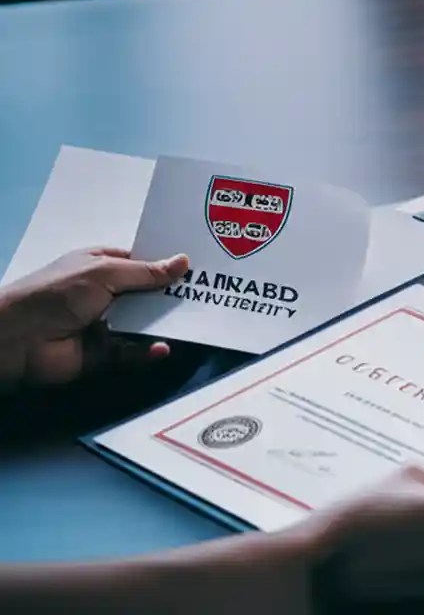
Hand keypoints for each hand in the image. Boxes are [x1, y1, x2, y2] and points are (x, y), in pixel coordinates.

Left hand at [0, 247, 188, 388]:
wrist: (18, 338)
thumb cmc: (57, 294)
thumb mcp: (104, 273)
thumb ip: (146, 273)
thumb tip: (184, 262)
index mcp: (102, 266)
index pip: (143, 264)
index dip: (168, 265)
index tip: (201, 267)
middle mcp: (107, 294)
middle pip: (150, 295)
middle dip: (175, 295)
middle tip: (211, 295)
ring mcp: (107, 325)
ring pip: (146, 324)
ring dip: (167, 324)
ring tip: (197, 322)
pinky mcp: (106, 354)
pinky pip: (134, 353)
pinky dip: (149, 352)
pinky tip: (163, 349)